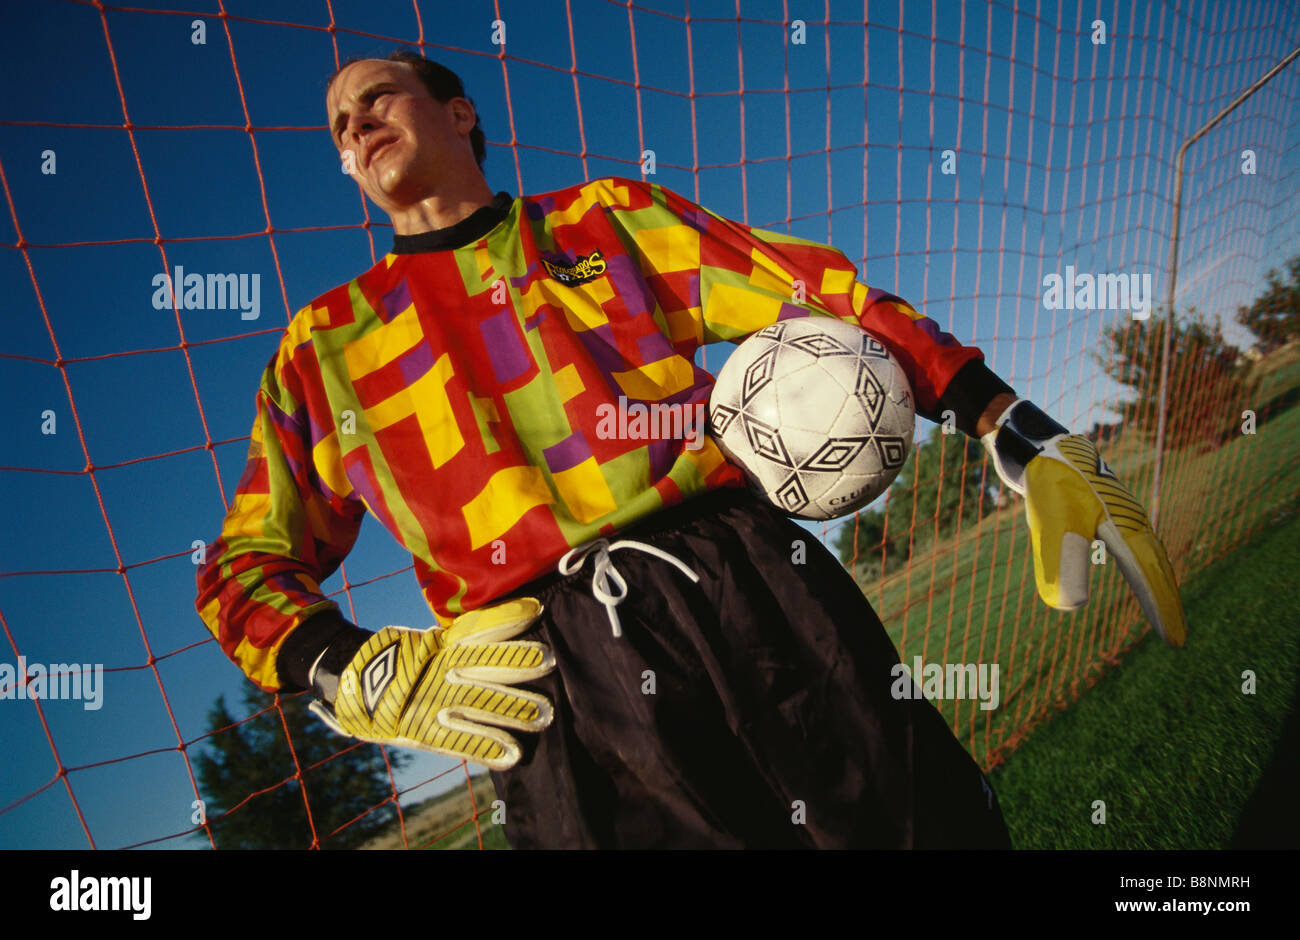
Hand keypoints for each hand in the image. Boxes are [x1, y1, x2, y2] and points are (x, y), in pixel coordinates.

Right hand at [308, 597, 555, 768]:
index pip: (477, 627)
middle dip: (518, 663)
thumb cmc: (400, 661)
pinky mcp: (426, 731)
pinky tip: (513, 755)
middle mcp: (441, 670)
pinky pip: (461, 741)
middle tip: (549, 661)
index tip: (536, 609)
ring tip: (544, 715)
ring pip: (480, 702)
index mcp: (441, 645)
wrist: (349, 683)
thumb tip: (512, 622)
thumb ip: (463, 639)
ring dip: (513, 709)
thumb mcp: (429, 642)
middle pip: (486, 663)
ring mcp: (434, 701)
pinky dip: (487, 748)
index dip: (506, 618)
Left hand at [982, 400, 1186, 646]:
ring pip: (1143, 552)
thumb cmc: (1049, 479)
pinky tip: (1130, 564)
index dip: (1162, 609)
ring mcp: (1116, 510)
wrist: (1035, 441)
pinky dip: (1135, 561)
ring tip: (1159, 606)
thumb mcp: (1054, 522)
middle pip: (1154, 566)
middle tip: (1177, 639)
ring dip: (1152, 581)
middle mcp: (1128, 519)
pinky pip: (1126, 541)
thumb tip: (1071, 608)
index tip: (1176, 643)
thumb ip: (1064, 561)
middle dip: (1164, 602)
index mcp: (1124, 527)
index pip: (1149, 576)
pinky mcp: (1098, 505)